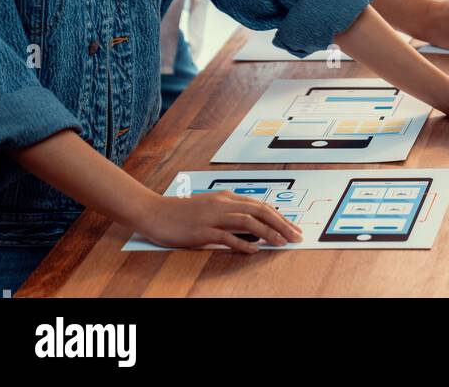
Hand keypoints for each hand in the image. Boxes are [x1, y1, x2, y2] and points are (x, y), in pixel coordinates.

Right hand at [136, 191, 302, 252]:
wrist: (152, 212)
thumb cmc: (181, 212)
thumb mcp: (210, 207)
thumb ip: (230, 213)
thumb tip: (253, 226)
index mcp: (226, 197)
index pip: (261, 205)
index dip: (280, 217)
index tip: (293, 228)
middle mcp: (222, 204)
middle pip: (260, 211)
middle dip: (282, 224)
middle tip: (296, 236)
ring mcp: (212, 216)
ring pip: (248, 221)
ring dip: (268, 232)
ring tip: (281, 242)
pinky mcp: (201, 230)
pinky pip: (226, 236)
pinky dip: (243, 243)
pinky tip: (254, 250)